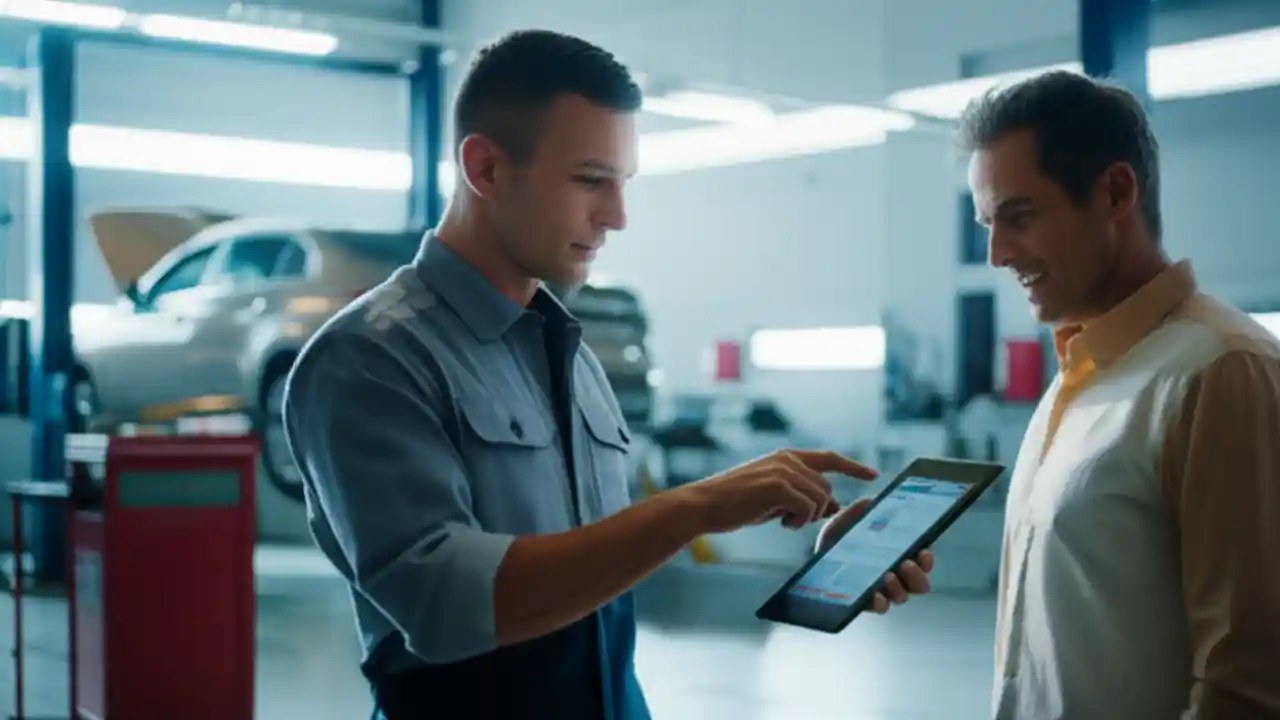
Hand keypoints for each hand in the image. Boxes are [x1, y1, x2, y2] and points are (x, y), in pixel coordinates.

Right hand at [673, 450, 877, 533]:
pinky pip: (808, 507)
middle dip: (819, 509)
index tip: (873, 475)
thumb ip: (802, 497)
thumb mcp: (774, 499)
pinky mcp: (776, 486)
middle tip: (793, 522)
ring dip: (806, 516)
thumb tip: (834, 507)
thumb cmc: (736, 504)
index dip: (853, 467)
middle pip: (826, 486)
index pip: (829, 458)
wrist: (704, 504)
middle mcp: (787, 459)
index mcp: (786, 457)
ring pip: (819, 498)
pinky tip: (780, 523)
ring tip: (783, 522)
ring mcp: (782, 471)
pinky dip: (799, 520)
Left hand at [816, 498, 934, 613]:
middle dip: (917, 576)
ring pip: (902, 596)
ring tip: (888, 576)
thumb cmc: (840, 533)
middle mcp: (897, 574)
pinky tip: (877, 596)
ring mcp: (883, 590)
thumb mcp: (850, 517)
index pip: (923, 560)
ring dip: (899, 588)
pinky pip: (880, 608)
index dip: (927, 559)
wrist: (815, 550)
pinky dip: (882, 603)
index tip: (923, 552)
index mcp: (900, 553)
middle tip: (906, 564)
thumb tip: (871, 501)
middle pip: (920, 584)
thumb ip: (862, 508)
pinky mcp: (865, 601)